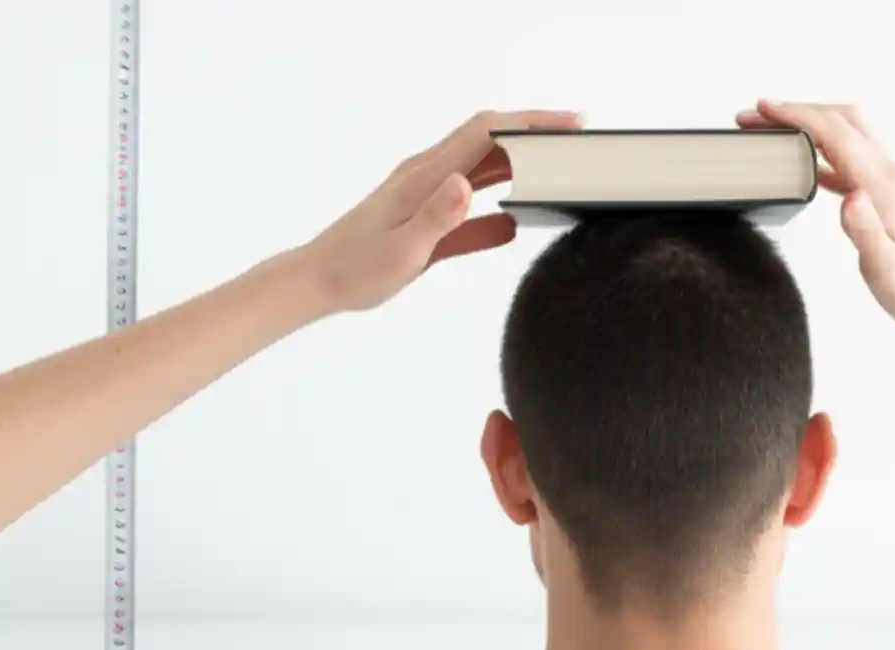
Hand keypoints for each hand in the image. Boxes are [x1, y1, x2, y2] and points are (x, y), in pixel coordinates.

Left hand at [296, 109, 582, 312]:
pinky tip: (517, 221)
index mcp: (427, 177)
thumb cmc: (355, 269)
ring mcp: (428, 194)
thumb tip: (466, 182)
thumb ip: (438, 218)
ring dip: (519, 164)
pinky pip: (470, 204)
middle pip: (490, 140)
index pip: (487, 133)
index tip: (568, 124)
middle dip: (534, 134)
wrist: (318, 281)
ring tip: (557, 170)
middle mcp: (429, 175)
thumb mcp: (402, 251)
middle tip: (575, 140)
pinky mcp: (427, 217)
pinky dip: (498, 204)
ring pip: (482, 168)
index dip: (530, 123)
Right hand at [737, 100, 894, 328]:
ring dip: (810, 125)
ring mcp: (890, 182)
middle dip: (797, 111)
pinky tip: (804, 164)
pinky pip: (851, 159)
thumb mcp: (888, 271)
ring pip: (847, 134)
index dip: (796, 117)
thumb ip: (866, 232)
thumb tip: (848, 196)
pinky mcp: (888, 194)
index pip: (835, 135)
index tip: (762, 109)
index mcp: (884, 187)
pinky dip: (822, 151)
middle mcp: (889, 174)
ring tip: (772, 132)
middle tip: (757, 116)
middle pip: (841, 120)